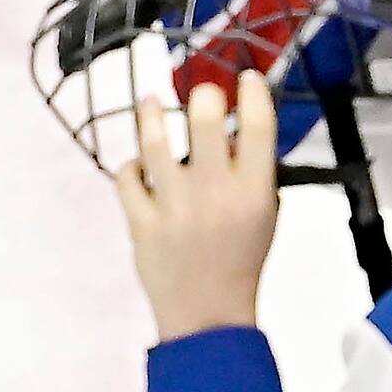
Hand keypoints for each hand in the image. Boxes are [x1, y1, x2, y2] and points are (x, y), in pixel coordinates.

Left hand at [114, 65, 282, 340]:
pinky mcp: (141, 221)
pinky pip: (127, 176)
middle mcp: (214, 193)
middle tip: (200, 93)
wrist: (208, 315)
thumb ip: (251, 175)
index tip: (246, 77)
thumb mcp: (265, 217)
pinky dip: (131, 165)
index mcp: (254, 193)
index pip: (258, 127)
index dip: (252, 93)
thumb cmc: (240, 262)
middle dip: (202, 95)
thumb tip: (233, 131)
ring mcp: (174, 206)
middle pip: (204, 121)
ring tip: (151, 102)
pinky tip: (138, 163)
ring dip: (151, 114)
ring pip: (154, 141)